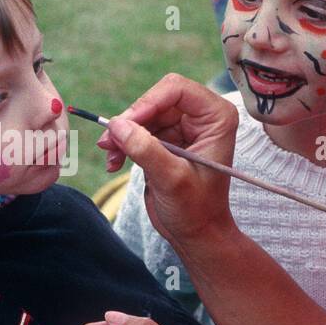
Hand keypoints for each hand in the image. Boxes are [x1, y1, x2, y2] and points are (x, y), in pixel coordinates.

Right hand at [97, 73, 237, 244]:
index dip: (147, 103)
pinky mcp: (165, 141)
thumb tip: (117, 124)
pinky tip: (114, 163)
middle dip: (131, 120)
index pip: (176, 90)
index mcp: (216, 117)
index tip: (124, 124)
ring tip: (111, 156)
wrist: (196, 234)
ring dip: (123, 135)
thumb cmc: (196, 210)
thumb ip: (146, 150)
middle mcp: (201, 117)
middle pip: (156, 100)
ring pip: (143, 116)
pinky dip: (123, 145)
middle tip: (109, 142)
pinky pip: (138, 131)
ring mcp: (182, 128)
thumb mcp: (171, 180)